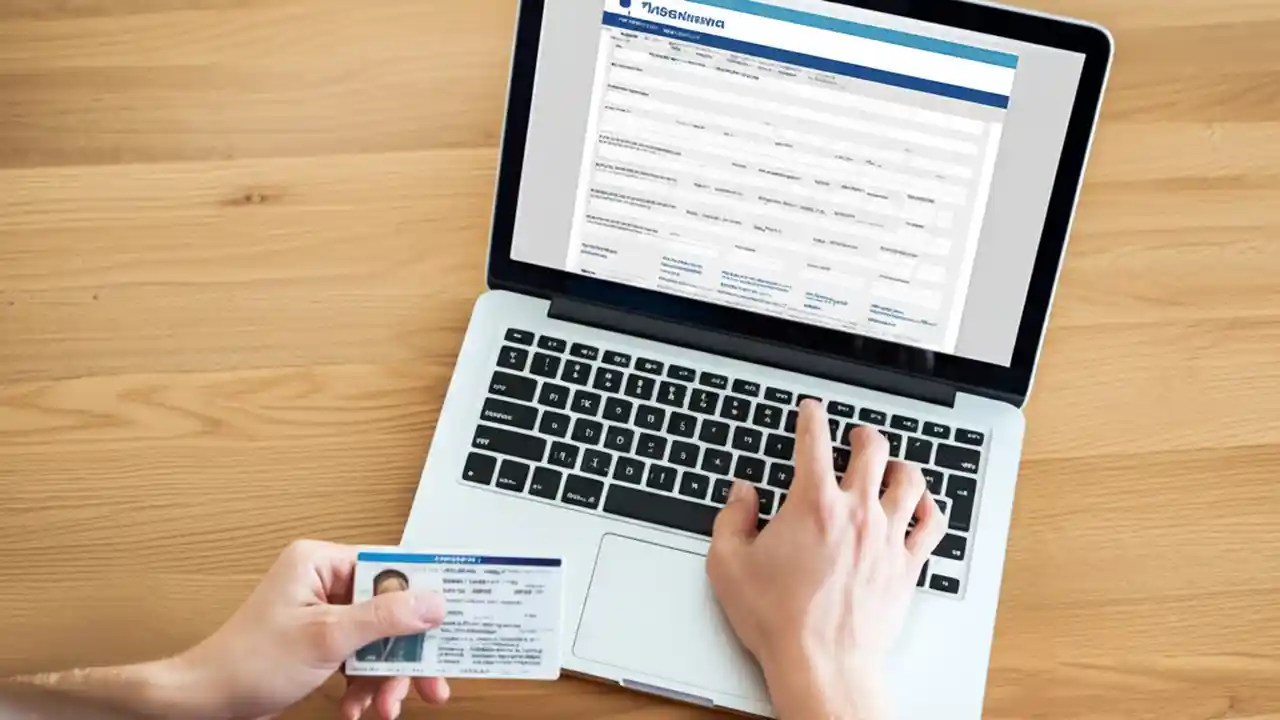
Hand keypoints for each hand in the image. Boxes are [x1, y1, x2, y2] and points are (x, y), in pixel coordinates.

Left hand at [178, 540, 449, 719]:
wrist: (205, 702)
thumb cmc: (246, 662)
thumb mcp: (326, 638)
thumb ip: (383, 618)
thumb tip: (432, 601)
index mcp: (321, 563)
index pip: (389, 567)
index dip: (424, 592)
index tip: (454, 612)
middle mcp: (324, 581)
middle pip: (390, 609)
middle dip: (405, 652)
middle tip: (431, 678)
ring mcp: (324, 612)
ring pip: (378, 639)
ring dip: (386, 676)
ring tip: (387, 705)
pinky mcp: (322, 640)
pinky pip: (361, 656)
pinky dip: (365, 684)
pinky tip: (358, 707)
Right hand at [707, 400, 945, 719]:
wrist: (821, 663)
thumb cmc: (778, 619)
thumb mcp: (728, 565)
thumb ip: (731, 519)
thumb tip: (741, 494)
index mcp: (812, 505)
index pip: (814, 441)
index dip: (812, 417)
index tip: (812, 410)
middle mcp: (856, 513)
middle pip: (873, 451)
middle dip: (863, 434)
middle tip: (857, 434)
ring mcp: (887, 538)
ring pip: (909, 480)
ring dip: (899, 465)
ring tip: (891, 464)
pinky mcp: (906, 566)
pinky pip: (931, 523)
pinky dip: (928, 506)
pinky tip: (920, 504)